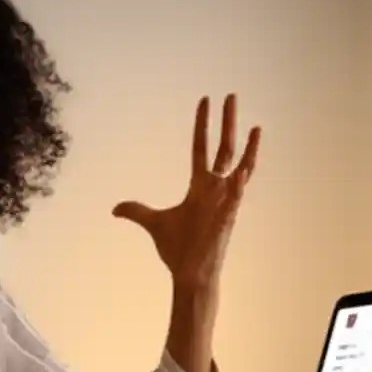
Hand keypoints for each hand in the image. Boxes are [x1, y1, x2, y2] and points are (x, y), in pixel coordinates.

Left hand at [113, 94, 261, 289]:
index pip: (201, 148)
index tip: (205, 102)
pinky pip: (236, 198)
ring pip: (241, 168)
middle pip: (224, 149)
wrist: (189, 274)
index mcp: (199, 187)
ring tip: (255, 126)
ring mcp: (224, 203)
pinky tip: (244, 171)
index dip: (202, 125)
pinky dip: (240, 185)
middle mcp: (214, 190)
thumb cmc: (178, 250)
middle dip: (227, 123)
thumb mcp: (154, 223)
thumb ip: (137, 211)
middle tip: (231, 96)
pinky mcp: (227, 219)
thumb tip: (116, 208)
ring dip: (248, 148)